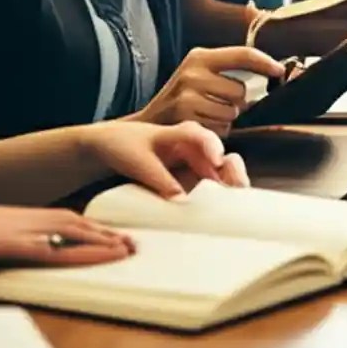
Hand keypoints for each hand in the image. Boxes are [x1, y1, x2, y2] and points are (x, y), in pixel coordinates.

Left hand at [0, 203, 133, 301]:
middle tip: (133, 246)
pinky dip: (75, 219)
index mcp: (7, 242)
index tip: (118, 255)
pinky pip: (52, 214)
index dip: (90, 253)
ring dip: (96, 228)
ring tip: (119, 236)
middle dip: (105, 238)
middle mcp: (18, 226)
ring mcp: (16, 217)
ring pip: (65, 219)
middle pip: (71, 230)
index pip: (58, 249)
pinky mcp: (10, 214)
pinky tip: (83, 224)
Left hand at [80, 120, 249, 198]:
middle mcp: (196, 150)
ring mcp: (196, 167)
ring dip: (229, 190)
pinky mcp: (192, 184)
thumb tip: (182, 202)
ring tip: (235, 205)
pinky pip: (210, 192)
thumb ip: (160, 179)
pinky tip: (223, 213)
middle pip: (222, 159)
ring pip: (221, 177)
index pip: (202, 137)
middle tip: (239, 188)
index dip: (212, 147)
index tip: (217, 161)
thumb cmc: (122, 146)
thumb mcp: (137, 161)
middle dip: (234, 172)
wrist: (107, 149)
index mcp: (183, 134)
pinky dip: (218, 201)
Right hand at [137, 47, 283, 135]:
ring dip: (227, 118)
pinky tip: (201, 126)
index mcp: (199, 57)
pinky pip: (221, 128)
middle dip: (237, 101)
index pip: (243, 54)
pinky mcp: (187, 119)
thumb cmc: (183, 98)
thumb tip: (276, 71)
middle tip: (218, 103)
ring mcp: (187, 96)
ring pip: (233, 111)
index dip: (266, 62)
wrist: (147, 124)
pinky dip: (217, 131)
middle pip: (241, 90)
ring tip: (207, 115)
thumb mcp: (200, 73)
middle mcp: (192, 73)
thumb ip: (230, 70)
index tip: (281, 71)